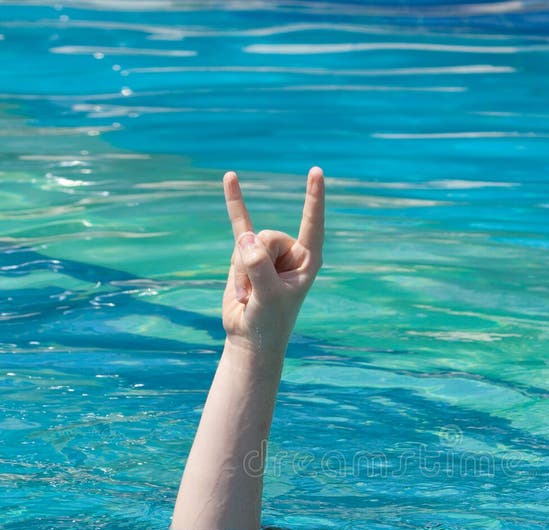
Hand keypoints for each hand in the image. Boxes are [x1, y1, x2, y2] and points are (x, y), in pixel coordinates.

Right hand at [221, 167, 324, 355]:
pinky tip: (230, 178)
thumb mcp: (269, 297)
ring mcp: (267, 251)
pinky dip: (235, 202)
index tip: (316, 171)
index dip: (314, 198)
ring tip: (249, 296)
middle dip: (256, 265)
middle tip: (259, 293)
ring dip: (241, 273)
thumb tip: (244, 237)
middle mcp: (290, 252)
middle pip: (267, 237)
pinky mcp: (245, 253)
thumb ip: (259, 267)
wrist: (250, 338)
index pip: (312, 223)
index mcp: (307, 260)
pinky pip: (239, 223)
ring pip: (246, 242)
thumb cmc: (269, 321)